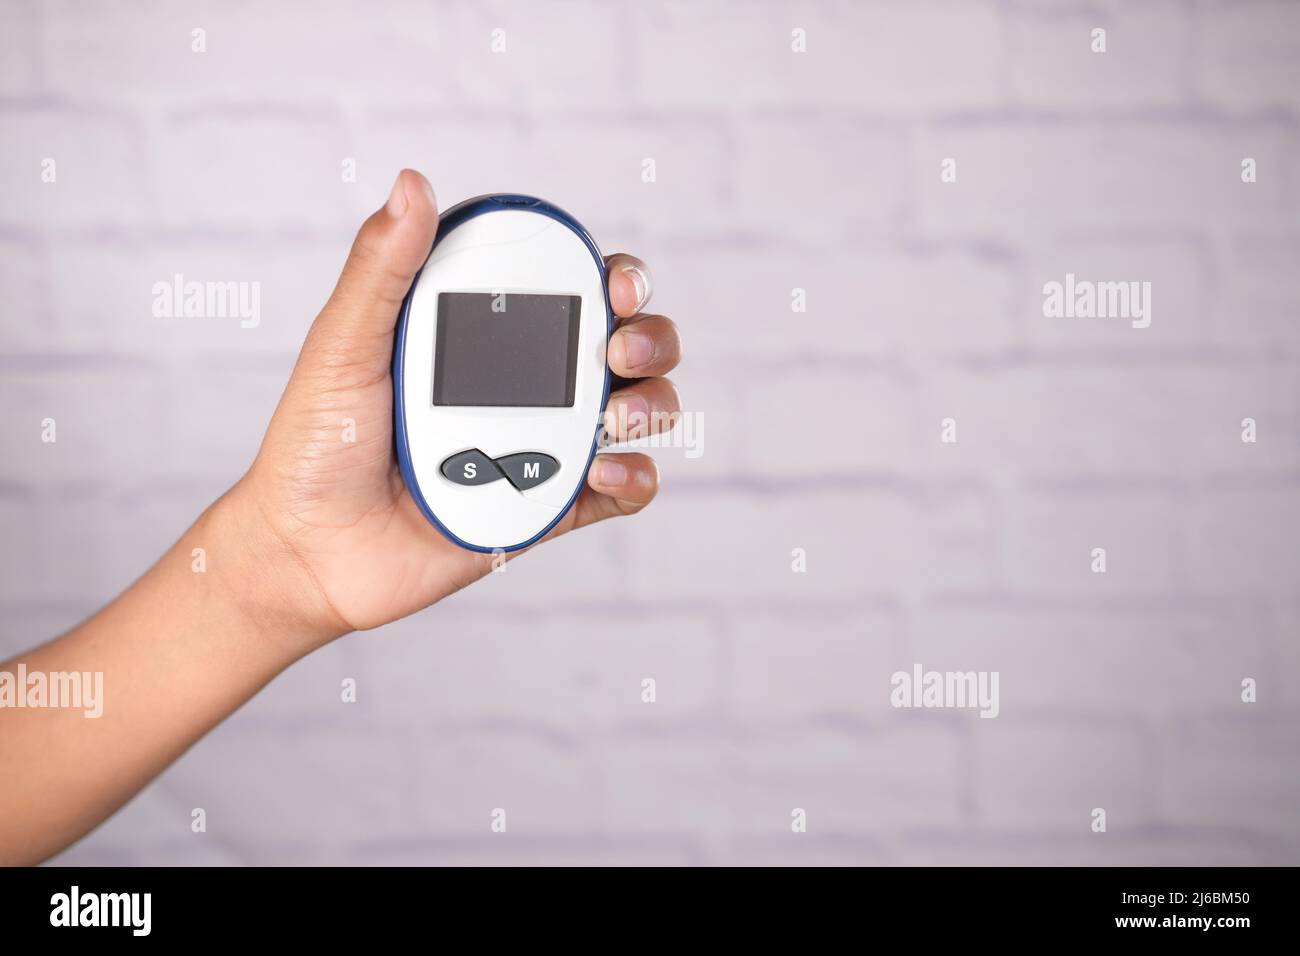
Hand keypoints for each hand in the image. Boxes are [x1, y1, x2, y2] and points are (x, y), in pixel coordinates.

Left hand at [227, 170, 680, 645]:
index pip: (571, 285)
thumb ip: (380, 268)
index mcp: (486, 331)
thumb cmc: (314, 443)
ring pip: (640, 409)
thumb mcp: (342, 345)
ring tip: (613, 419)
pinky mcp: (551, 507)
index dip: (613, 275)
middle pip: (628, 342)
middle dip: (650, 337)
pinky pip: (623, 490)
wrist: (309, 552)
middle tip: (620, 351)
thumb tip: (412, 184)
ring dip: (652, 403)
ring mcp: (545, 444)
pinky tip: (604, 473)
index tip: (614, 282)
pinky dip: (636, 478)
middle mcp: (527, 381)